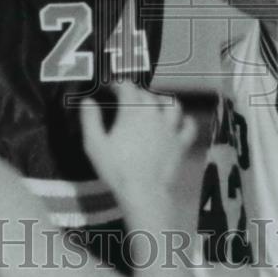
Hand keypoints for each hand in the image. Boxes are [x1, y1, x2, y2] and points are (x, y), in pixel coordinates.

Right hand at [80, 81, 196, 198]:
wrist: (143, 192)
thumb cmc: (117, 169)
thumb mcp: (94, 144)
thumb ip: (90, 120)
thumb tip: (87, 101)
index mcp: (132, 112)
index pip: (127, 87)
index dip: (118, 84)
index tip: (111, 87)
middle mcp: (153, 114)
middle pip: (147, 94)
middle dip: (136, 92)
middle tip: (128, 98)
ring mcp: (170, 128)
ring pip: (172, 104)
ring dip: (163, 100)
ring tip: (155, 103)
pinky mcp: (181, 143)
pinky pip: (189, 127)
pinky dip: (186, 121)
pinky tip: (182, 121)